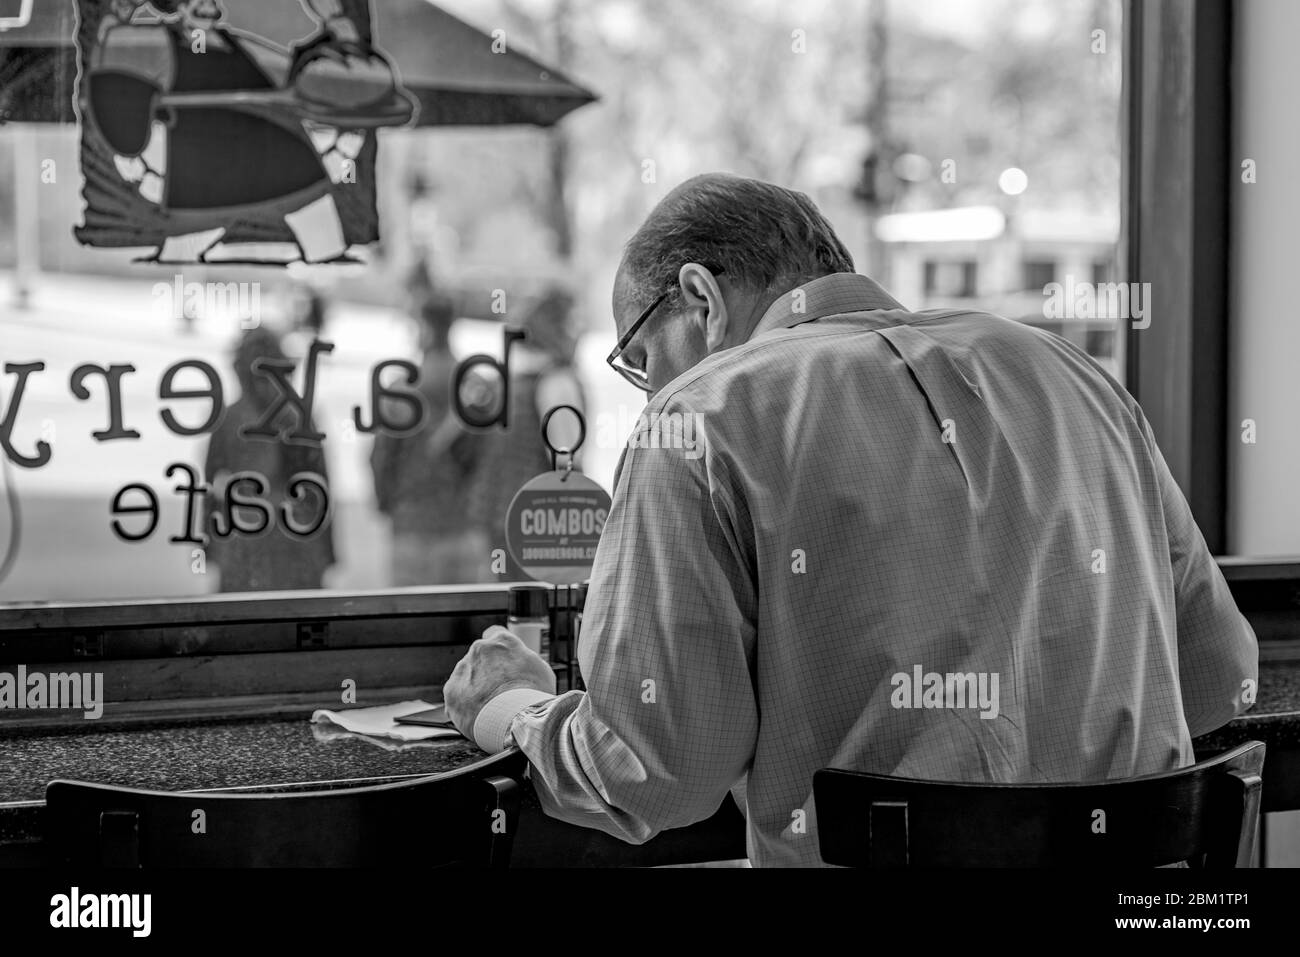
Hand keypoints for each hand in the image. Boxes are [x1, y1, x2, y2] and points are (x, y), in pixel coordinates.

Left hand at [444, 626, 555, 740]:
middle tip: (499, 691)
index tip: (502, 661)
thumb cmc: (533, 696)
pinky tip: (477, 716)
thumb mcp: (541, 670)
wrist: (515, 719)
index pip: (494, 634)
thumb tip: (520, 665)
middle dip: (486, 671)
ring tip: (490, 708)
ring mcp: (463, 669)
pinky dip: (463, 705)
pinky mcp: (451, 691)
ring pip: (466, 677)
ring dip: (474, 688)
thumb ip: (524, 661)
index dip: (498, 650)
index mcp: (502, 642)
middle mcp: (479, 650)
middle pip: (479, 658)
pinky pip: (455, 696)